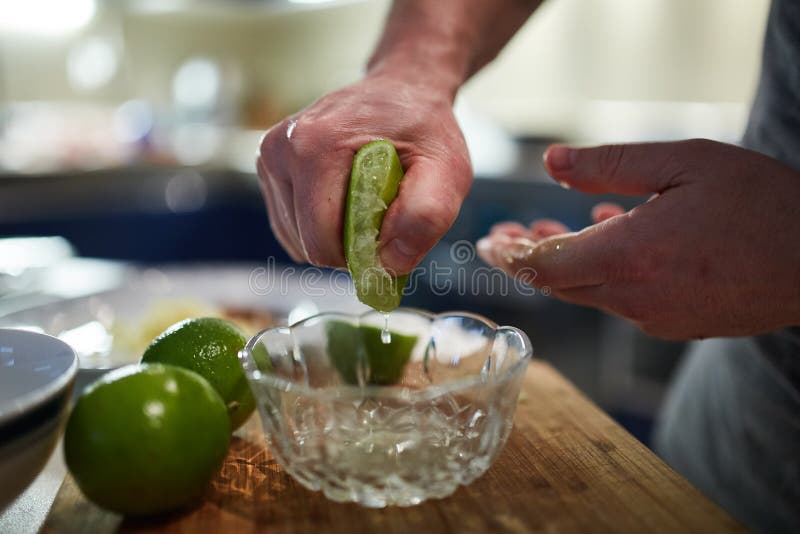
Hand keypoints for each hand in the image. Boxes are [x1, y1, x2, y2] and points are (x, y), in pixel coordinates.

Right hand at [257, 72, 470, 273]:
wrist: (404, 88)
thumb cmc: (425, 128)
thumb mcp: (447, 169)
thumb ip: (426, 217)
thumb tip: (388, 264)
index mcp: (315, 147)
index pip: (320, 241)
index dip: (360, 254)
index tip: (390, 233)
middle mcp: (281, 148)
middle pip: (306, 243)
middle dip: (348, 244)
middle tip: (382, 213)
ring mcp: (269, 156)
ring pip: (295, 238)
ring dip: (334, 234)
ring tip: (366, 199)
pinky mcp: (270, 165)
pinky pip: (290, 224)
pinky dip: (320, 225)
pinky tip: (346, 198)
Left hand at [477, 139, 799, 339]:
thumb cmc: (762, 205)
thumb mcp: (685, 162)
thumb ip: (609, 164)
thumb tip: (551, 162)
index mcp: (628, 258)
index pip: (543, 267)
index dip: (509, 254)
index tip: (487, 242)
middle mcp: (634, 297)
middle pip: (559, 284)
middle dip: (528, 258)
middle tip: (508, 235)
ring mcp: (655, 318)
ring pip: (590, 290)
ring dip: (567, 262)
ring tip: (555, 229)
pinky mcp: (676, 324)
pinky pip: (623, 298)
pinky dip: (605, 270)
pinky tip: (615, 238)